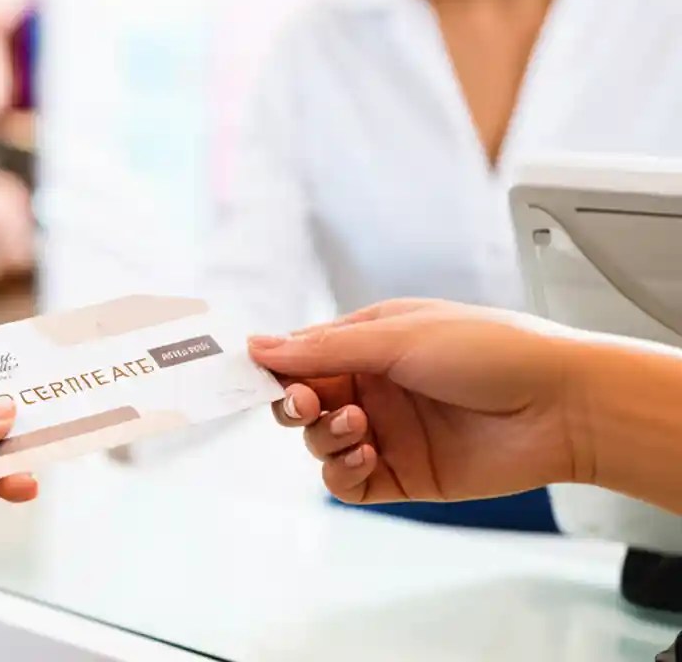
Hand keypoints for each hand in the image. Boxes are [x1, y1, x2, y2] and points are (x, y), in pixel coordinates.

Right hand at [248, 299, 591, 504]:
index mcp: (371, 342)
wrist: (562, 406)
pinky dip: (342, 471)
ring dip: (323, 436)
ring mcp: (387, 431)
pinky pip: (347, 482)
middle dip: (295, 404)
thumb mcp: (398, 336)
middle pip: (303, 402)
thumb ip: (324, 349)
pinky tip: (366, 454)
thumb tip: (259, 346)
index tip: (256, 378)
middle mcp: (374, 387)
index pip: (302, 356)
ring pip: (319, 443)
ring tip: (356, 426)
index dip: (276, 368)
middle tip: (306, 404)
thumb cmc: (494, 351)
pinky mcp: (403, 474)